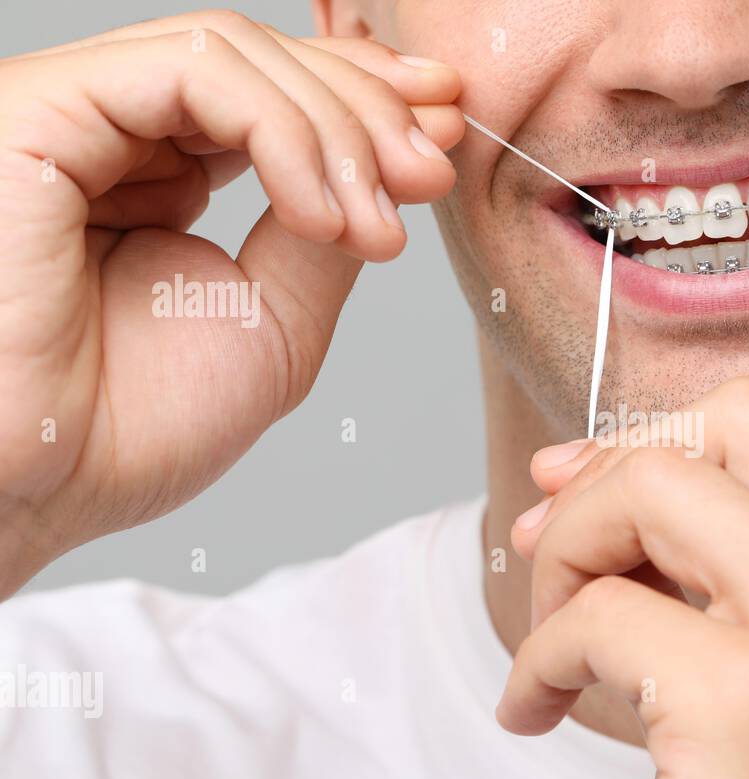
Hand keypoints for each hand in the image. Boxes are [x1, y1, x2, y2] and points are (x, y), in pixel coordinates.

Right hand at [0, 11, 461, 595]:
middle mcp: (112, 136)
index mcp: (155, 179)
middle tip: (434, 172)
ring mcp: (73, 116)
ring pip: (236, 55)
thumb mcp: (273, 322)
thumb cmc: (132, 430)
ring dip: (338, 130)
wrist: (39, 491)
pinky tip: (322, 213)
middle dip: (369, 113)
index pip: (270, 99)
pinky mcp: (39, 109)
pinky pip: (192, 70)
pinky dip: (283, 132)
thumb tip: (386, 166)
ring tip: (378, 226)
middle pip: (265, 65)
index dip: (364, 101)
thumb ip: (324, 235)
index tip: (446, 135)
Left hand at [505, 377, 748, 778]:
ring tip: (551, 644)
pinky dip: (534, 657)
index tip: (586, 487)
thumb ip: (735, 580)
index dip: (661, 437)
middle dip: (604, 476)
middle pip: (712, 430)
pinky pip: (593, 618)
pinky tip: (535, 711)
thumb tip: (579, 481)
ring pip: (647, 487)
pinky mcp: (745, 698)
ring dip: (564, 556)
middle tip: (552, 550)